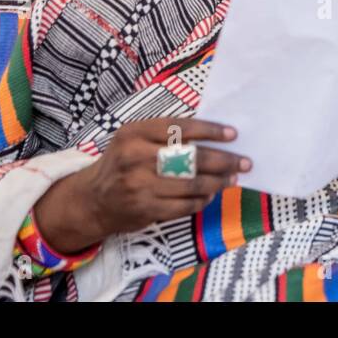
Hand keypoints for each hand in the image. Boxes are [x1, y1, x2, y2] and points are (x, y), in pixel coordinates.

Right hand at [34, 118, 249, 254]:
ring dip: (218, 182)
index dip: (210, 131)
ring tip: (232, 178)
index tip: (233, 134)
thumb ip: (166, 133)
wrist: (93, 199)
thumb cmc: (123, 162)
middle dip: (223, 160)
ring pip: (191, 184)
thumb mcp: (134, 138)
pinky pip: (184, 205)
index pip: (180, 128)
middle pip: (190, 157)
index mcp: (134, 133)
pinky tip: (211, 194)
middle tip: (244, 161)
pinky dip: (202, 200)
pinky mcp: (144, 209)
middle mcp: (135, 157)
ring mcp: (139, 185)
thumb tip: (213, 134)